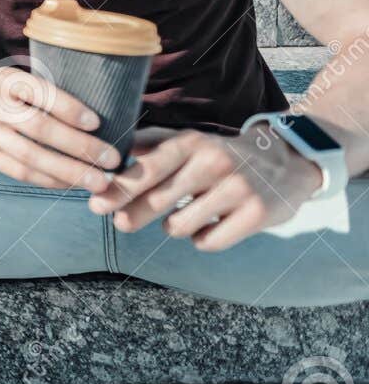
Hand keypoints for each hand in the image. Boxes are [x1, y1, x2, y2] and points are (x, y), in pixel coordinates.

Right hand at [0, 69, 119, 190]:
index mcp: (4, 79)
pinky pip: (18, 171)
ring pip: (30, 156)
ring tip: (98, 181)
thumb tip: (94, 119)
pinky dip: (47, 179)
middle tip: (111, 159)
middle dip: (79, 147)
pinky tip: (69, 183)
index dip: (69, 107)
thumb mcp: (8, 79)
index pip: (40, 92)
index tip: (97, 122)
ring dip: (68, 172)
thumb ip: (39, 93)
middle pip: (39, 128)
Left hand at [89, 126, 324, 250]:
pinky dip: (201, 239)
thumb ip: (149, 145)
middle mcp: (213, 163)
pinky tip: (208, 227)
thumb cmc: (222, 155)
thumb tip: (107, 154)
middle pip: (158, 199)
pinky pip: (207, 242)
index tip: (95, 203)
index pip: (147, 168)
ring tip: (182, 216)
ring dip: (173, 226)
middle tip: (121, 222)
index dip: (118, 189)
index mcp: (191, 143)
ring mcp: (237, 189)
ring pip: (179, 226)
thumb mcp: (189, 141)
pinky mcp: (257, 215)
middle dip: (131, 214)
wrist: (287, 161)